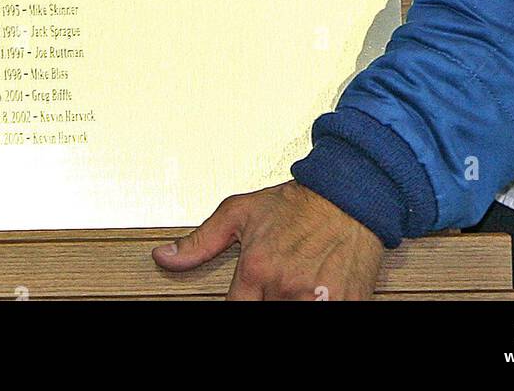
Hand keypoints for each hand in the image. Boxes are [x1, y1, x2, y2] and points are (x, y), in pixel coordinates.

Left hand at [152, 181, 383, 300]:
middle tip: (273, 287)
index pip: (233, 313)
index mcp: (256, 269)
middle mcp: (284, 287)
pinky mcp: (346, 305)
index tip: (246, 297)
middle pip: (265, 316)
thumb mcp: (240, 212)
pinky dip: (318, 307)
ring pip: (291, 317)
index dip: (237, 306)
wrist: (347, 194)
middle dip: (267, 302)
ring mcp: (315, 300)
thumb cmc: (297, 203)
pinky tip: (314, 294)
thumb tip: (166, 257)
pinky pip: (326, 318)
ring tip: (293, 290)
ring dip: (289, 304)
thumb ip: (200, 241)